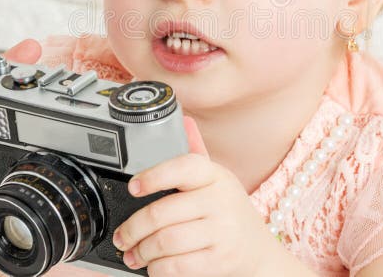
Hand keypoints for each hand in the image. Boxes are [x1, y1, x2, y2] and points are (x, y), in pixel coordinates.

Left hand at [111, 116, 279, 276]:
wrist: (260, 254)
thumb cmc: (231, 215)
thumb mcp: (218, 181)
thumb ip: (197, 154)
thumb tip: (184, 120)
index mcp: (216, 176)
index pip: (183, 167)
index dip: (154, 175)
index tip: (133, 186)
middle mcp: (221, 201)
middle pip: (162, 212)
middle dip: (133, 229)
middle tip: (122, 236)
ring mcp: (222, 232)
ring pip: (165, 241)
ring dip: (141, 252)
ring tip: (132, 254)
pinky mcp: (220, 260)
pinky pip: (176, 266)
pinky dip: (157, 269)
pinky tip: (153, 266)